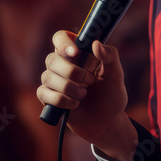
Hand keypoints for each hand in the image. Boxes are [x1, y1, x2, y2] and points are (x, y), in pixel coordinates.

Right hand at [37, 31, 137, 160]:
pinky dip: (61, 100)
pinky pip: (44, 93)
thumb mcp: (116, 76)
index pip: (61, 38)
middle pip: (52, 59)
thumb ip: (110, 57)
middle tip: (89, 81)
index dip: (64, 42)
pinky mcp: (48, 97)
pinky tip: (75, 104)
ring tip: (84, 95)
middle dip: (72, 72)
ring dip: (69, 87)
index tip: (76, 52)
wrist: (106, 123)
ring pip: (48, 77)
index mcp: (78, 54)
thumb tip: (96, 44)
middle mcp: (62, 64)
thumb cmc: (110, 96)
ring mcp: (53, 81)